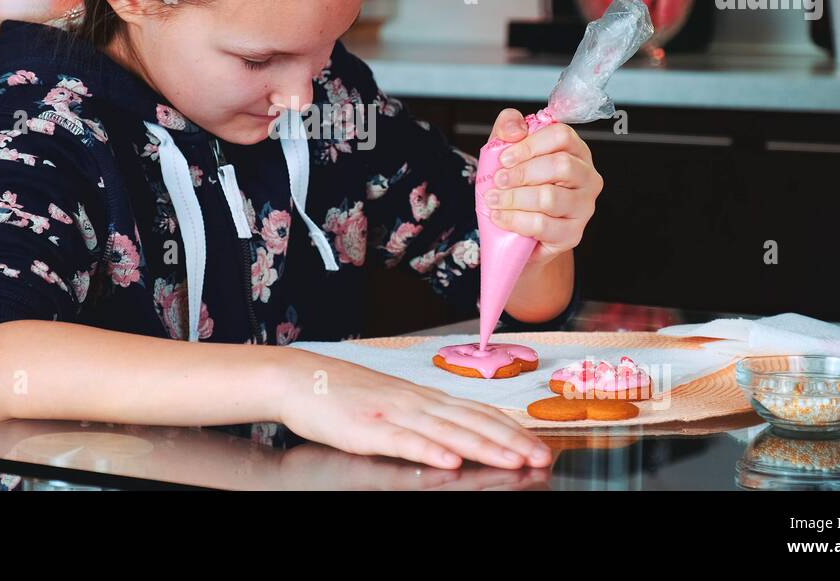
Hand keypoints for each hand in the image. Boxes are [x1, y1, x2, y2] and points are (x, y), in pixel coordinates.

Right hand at [275, 349, 551, 470]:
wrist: (299, 378)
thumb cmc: (343, 394)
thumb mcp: (392, 401)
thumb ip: (425, 416)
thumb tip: (460, 431)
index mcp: (423, 397)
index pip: (477, 412)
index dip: (511, 429)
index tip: (539, 444)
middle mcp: (415, 402)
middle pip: (472, 422)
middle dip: (510, 441)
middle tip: (541, 457)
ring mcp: (393, 414)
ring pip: (447, 431)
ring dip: (484, 446)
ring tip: (513, 461)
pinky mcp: (367, 428)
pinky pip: (404, 441)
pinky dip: (429, 450)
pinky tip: (450, 460)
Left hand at [483, 108, 601, 267]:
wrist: (518, 231)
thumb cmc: (518, 186)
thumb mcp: (508, 151)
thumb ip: (509, 128)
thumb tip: (514, 130)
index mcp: (575, 150)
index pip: (562, 135)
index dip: (530, 145)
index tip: (505, 158)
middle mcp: (587, 177)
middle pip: (560, 165)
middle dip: (522, 173)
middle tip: (498, 180)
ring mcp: (583, 207)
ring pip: (550, 197)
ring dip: (515, 198)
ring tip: (494, 199)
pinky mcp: (572, 233)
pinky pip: (543, 225)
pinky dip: (515, 220)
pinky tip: (500, 217)